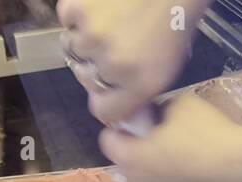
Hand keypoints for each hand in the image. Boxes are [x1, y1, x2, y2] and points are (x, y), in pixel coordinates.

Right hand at [57, 0, 209, 123]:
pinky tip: (102, 4)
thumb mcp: (170, 63)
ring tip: (111, 19)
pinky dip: (79, 12)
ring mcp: (92, 37)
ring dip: (87, 35)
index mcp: (141, 84)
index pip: (104, 110)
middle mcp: (113, 65)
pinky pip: (67, 18)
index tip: (106, 90)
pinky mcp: (76, 9)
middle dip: (96, 64)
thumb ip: (139, 89)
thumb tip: (115, 103)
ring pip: (74, 47)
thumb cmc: (175, 14)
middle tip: (114, 41)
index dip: (104, 99)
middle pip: (85, 78)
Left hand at [99, 95, 241, 181]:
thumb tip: (154, 117)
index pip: (108, 141)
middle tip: (155, 151)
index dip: (122, 131)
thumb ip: (158, 111)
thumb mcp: (181, 105)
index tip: (137, 127)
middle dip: (130, 162)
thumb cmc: (212, 135)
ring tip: (166, 177)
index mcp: (131, 158)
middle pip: (120, 175)